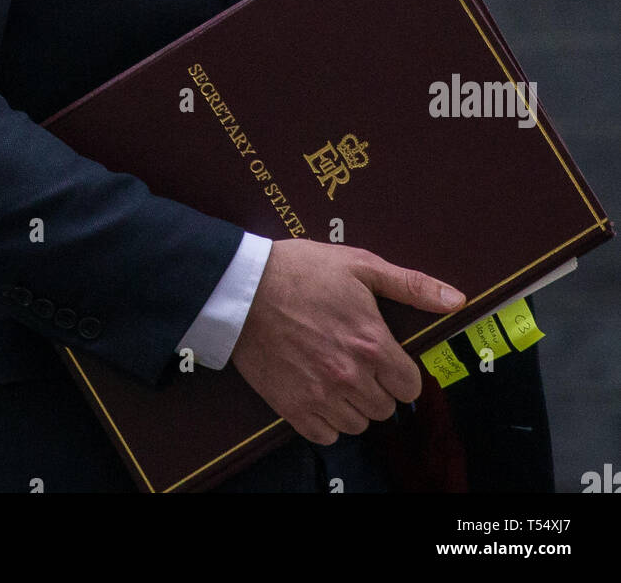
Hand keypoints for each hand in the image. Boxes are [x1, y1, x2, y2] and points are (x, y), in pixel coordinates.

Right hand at [230, 240, 464, 444]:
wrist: (244, 287)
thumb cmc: (301, 270)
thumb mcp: (360, 265)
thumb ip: (411, 285)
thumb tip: (455, 299)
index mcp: (372, 343)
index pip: (411, 387)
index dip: (400, 372)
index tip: (384, 358)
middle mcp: (351, 376)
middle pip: (386, 408)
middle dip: (377, 387)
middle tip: (356, 361)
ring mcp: (321, 395)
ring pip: (358, 423)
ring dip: (353, 405)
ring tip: (336, 375)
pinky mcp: (293, 407)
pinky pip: (327, 435)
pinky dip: (326, 420)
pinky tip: (317, 391)